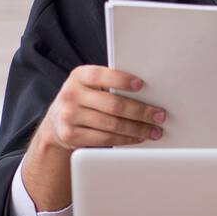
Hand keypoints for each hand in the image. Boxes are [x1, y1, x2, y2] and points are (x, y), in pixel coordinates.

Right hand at [22, 66, 164, 212]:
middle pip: (113, 105)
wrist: (57, 121)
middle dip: (141, 111)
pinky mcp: (71, 135)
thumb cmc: (84, 99)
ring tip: (154, 130)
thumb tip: (148, 91)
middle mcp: (71, 94)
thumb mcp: (90, 85)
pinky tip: (138, 138)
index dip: (122, 80)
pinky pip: (105, 139)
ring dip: (137, 129)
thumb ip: (110, 84)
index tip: (141, 85)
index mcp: (79, 76)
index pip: (101, 76)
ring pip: (111, 125)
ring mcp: (69, 116)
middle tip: (159, 115)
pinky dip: (125, 139)